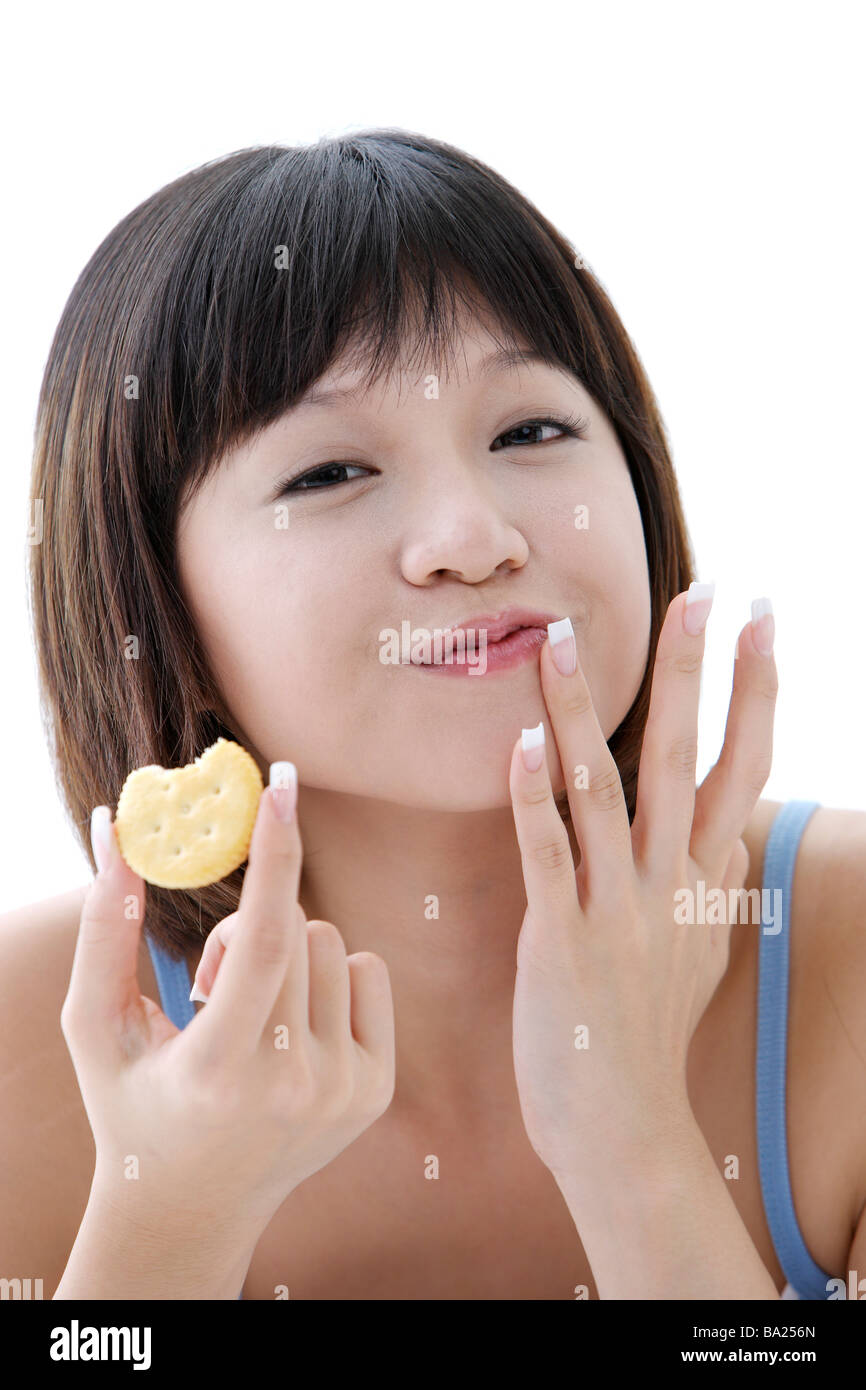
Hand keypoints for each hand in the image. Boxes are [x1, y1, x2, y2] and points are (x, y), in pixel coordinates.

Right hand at [62, 774, 395, 1238]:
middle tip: (212, 987)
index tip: (281, 787)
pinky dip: (329, 978)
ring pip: (333, 943)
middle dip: (249, 926)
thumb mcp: (96, 1025)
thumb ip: (104, 928)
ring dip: (287, 953)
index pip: (263, 940)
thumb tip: (117, 830)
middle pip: (295, 927)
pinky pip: (369, 970)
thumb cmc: (133, 1103)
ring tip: (250, 1017)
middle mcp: (295, 1082)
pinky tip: (293, 1028)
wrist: (195, 1206)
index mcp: (222, 1067)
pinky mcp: (377, 1089)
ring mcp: (345, 1091)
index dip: (274, 856)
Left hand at [507, 587, 776, 1186]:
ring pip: (602, 790)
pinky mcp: (559, 939)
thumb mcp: (702, 950)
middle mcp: (670, 885)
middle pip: (685, 760)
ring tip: (561, 639)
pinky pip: (546, 855)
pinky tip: (518, 743)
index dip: (755, 690)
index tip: (761, 620)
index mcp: (707, 881)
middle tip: (705, 592)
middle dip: (693, 673)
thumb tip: (731, 834)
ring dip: (580, 712)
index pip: (742, 766)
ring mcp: (616, 909)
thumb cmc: (651, 1033)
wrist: (622, 1125)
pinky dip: (531, 799)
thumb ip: (714, 883)